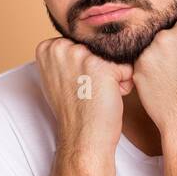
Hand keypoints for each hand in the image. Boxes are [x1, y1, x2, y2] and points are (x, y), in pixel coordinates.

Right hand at [35, 37, 132, 157]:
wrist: (83, 138)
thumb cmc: (76, 110)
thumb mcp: (62, 76)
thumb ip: (69, 54)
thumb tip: (88, 38)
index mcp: (49, 47)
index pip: (86, 42)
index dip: (88, 64)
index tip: (78, 84)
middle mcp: (62, 47)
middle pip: (101, 47)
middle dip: (102, 68)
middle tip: (89, 90)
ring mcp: (81, 56)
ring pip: (115, 57)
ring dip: (115, 75)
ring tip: (99, 93)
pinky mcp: (101, 67)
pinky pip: (127, 68)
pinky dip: (125, 84)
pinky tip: (110, 97)